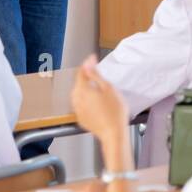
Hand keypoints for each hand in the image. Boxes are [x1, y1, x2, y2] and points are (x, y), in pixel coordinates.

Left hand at [70, 55, 129, 170]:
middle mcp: (77, 99)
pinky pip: (80, 104)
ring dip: (84, 88)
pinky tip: (95, 101)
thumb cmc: (115, 112)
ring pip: (78, 94)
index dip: (87, 64)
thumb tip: (88, 64)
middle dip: (85, 76)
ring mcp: (78, 110)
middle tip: (95, 72)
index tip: (92, 58)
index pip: (81, 72)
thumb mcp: (108, 88)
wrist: (113, 133)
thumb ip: (96, 75)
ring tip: (95, 87)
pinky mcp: (81, 118)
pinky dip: (85, 100)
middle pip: (78, 83)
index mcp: (83, 90)